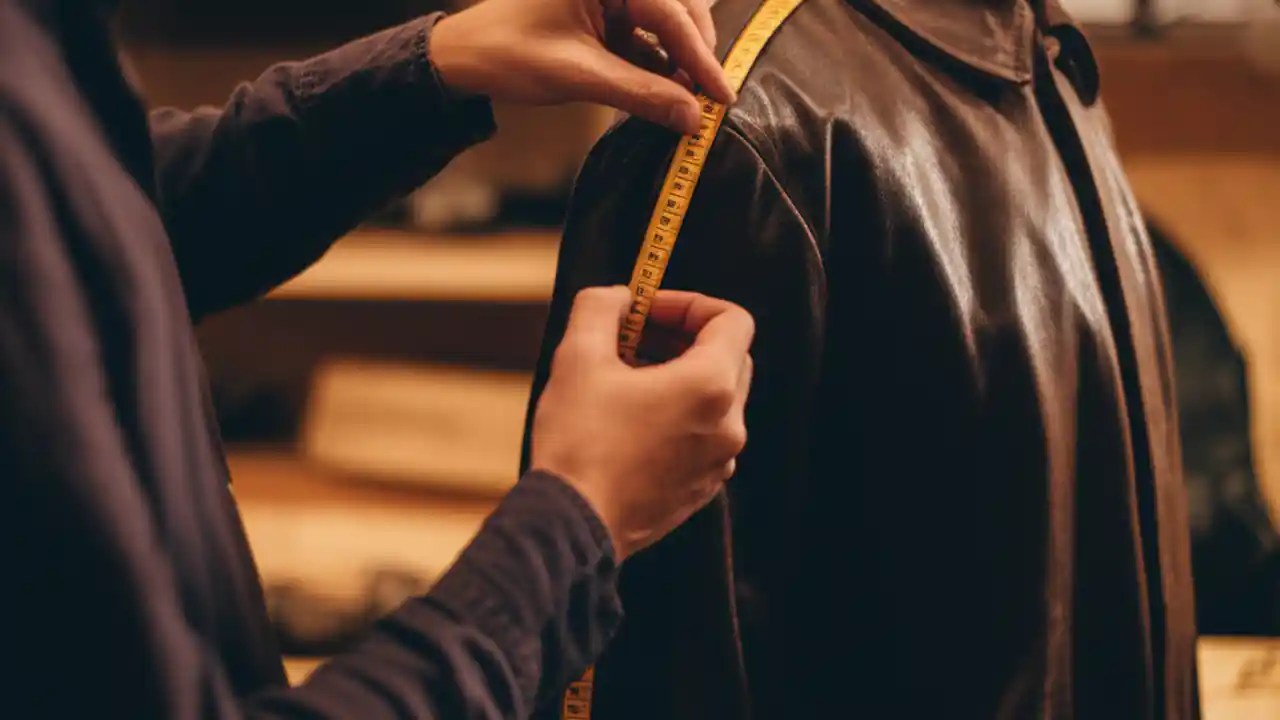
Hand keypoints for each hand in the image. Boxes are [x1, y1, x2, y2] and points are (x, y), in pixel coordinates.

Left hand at [430, 0, 735, 133]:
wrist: (465, 58)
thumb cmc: (507, 53)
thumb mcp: (577, 75)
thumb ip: (639, 94)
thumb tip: (692, 118)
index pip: (670, 14)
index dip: (700, 59)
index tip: (723, 96)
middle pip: (679, 11)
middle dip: (694, 56)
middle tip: (708, 102)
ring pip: (667, 25)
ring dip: (679, 62)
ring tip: (685, 101)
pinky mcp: (607, 13)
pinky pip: (647, 37)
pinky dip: (658, 65)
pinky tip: (665, 93)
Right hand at [530, 287, 753, 558]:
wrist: (572, 525)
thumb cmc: (577, 441)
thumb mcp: (578, 356)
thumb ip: (601, 307)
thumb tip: (619, 297)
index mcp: (711, 386)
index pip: (733, 320)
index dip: (690, 303)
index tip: (646, 311)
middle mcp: (729, 425)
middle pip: (728, 357)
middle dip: (683, 338)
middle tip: (633, 339)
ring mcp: (719, 462)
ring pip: (715, 399)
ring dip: (678, 377)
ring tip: (624, 381)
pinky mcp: (701, 489)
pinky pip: (703, 436)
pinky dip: (677, 416)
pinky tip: (628, 422)